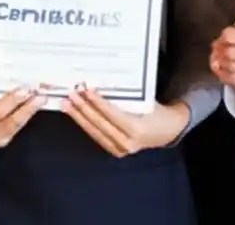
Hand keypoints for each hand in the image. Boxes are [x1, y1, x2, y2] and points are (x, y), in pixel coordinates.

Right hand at [0, 87, 45, 146]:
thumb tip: (8, 78)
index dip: (11, 101)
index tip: (25, 89)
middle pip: (11, 122)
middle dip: (27, 108)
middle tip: (40, 93)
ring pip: (16, 126)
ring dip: (30, 112)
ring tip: (41, 98)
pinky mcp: (2, 140)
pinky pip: (17, 127)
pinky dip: (26, 115)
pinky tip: (34, 105)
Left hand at [62, 86, 188, 157]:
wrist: (168, 131)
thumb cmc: (157, 113)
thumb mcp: (145, 102)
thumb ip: (124, 98)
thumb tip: (100, 85)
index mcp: (136, 130)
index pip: (111, 114)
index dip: (97, 103)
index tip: (86, 91)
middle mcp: (127, 143)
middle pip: (99, 124)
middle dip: (82, 109)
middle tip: (70, 95)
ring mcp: (120, 149)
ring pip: (94, 132)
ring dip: (79, 117)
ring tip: (67, 105)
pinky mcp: (115, 150)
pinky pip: (97, 136)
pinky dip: (85, 124)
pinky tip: (76, 115)